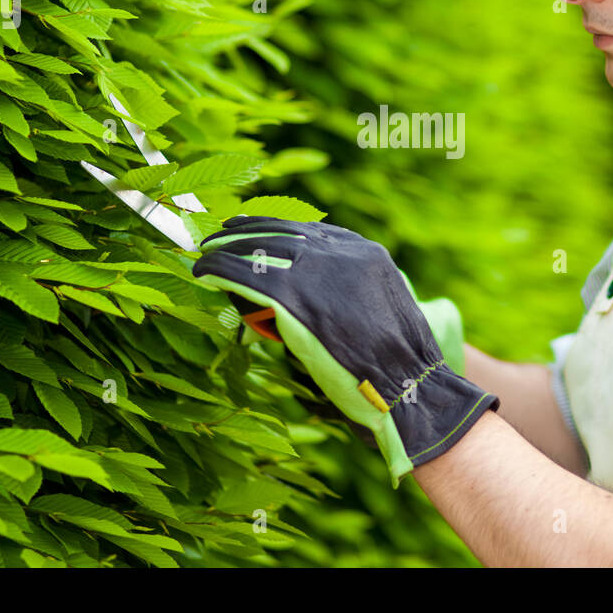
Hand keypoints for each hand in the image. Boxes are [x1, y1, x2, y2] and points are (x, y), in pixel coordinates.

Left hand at [191, 216, 498, 486]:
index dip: (274, 226)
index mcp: (365, 253)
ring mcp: (319, 273)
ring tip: (204, 252)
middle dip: (245, 232)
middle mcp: (342, 253)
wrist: (408, 386)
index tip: (250, 226)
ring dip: (227, 249)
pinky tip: (204, 271)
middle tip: (218, 234)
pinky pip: (248, 276)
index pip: (310, 230)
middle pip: (281, 232)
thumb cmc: (396, 364)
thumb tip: (303, 294)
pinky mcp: (296, 298)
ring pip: (260, 250)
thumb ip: (345, 291)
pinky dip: (222, 271)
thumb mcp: (379, 309)